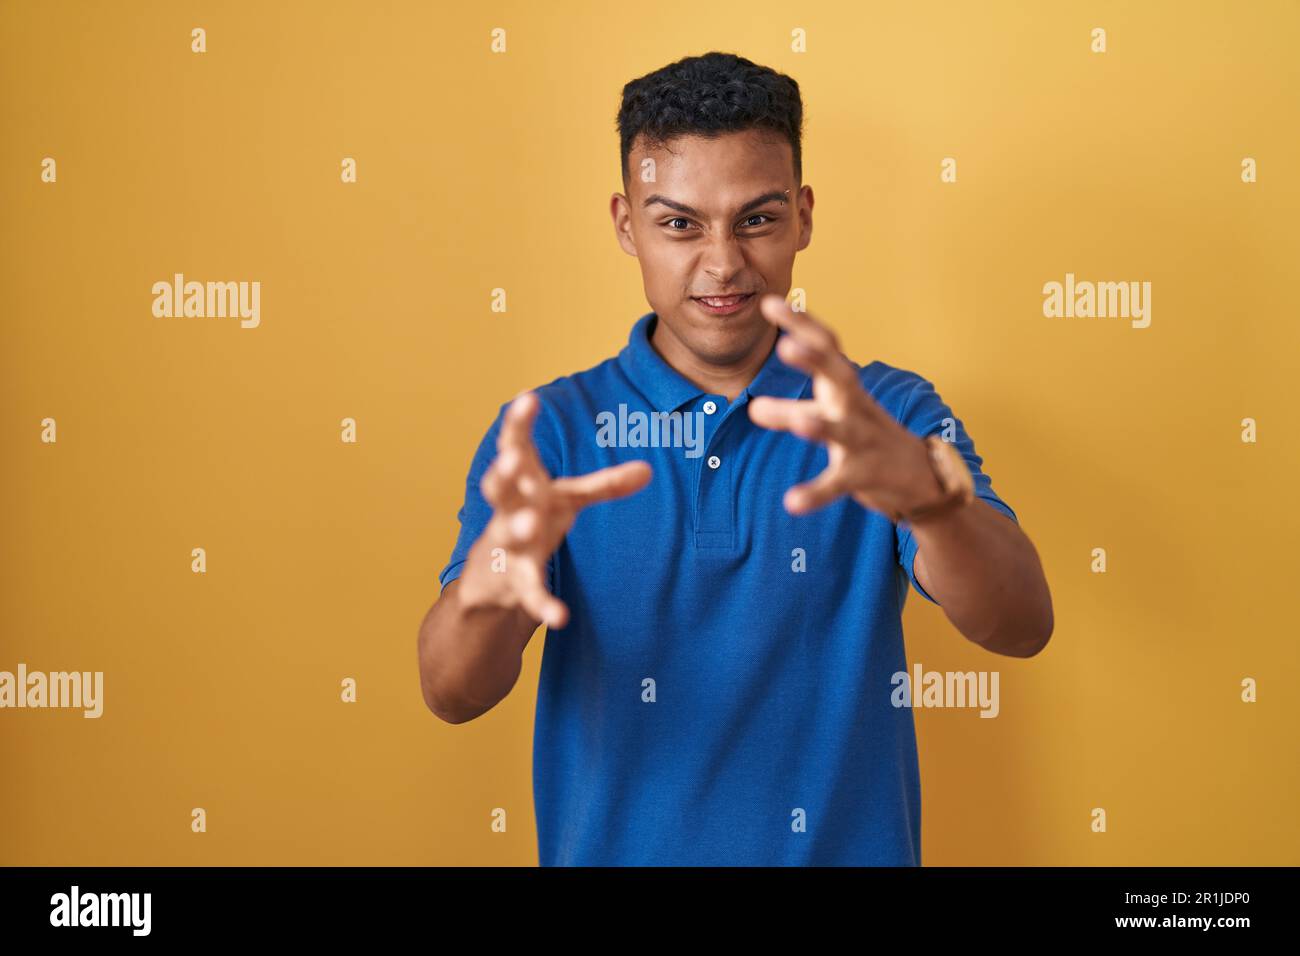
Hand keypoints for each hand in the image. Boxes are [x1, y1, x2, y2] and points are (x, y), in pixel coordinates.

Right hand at [457, 391, 651, 628]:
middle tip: (509, 457)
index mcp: (522, 483)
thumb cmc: (533, 517)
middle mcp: (508, 509)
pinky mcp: (516, 580)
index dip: (518, 423)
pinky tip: (560, 617)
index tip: (529, 397)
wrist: (492, 575)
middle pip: (498, 487)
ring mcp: (508, 545)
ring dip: (517, 527)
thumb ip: (605, 485)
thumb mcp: (568, 498)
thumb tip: (649, 470)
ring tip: (530, 521)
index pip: (513, 446)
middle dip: (503, 472)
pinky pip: (530, 591)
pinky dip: (543, 604)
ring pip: (508, 534)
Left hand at [747, 294, 941, 519]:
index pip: (827, 345)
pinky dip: (815, 493)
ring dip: (810, 422)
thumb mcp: (841, 403)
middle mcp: (856, 406)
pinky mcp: (864, 475)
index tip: (769, 303)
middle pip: (839, 376)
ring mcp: (862, 440)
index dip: (801, 323)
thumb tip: (765, 383)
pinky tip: (791, 502)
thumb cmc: (868, 432)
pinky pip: (837, 483)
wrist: (921, 477)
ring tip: (776, 417)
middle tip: (784, 347)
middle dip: (815, 360)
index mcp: (846, 386)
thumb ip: (802, 393)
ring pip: (838, 429)